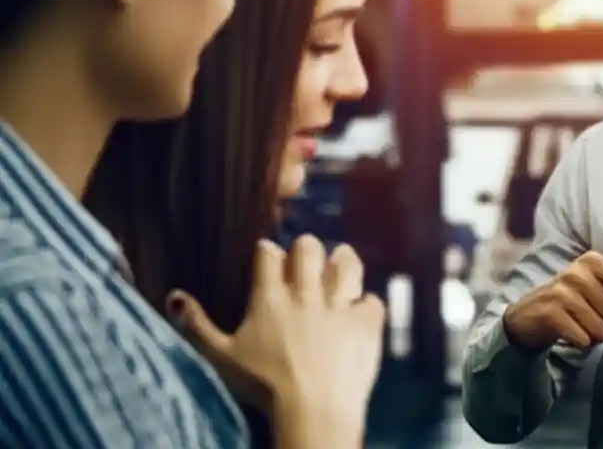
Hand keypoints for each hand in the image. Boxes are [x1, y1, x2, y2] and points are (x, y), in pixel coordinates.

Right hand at [168, 237, 384, 442]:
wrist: (313, 411)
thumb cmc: (262, 387)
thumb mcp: (221, 358)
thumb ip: (197, 326)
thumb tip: (175, 296)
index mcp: (269, 297)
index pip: (268, 252)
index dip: (268, 253)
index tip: (269, 259)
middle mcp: (307, 292)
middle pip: (309, 246)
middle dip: (306, 249)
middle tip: (304, 263)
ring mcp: (341, 304)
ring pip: (347, 262)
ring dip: (342, 262)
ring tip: (338, 268)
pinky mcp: (368, 322)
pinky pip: (373, 300)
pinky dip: (366, 305)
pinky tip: (359, 314)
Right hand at [503, 250, 602, 349]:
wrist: (528, 315)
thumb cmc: (570, 302)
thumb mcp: (596, 290)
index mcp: (592, 262)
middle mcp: (576, 272)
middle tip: (594, 318)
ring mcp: (561, 291)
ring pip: (600, 328)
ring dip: (594, 334)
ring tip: (580, 324)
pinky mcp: (550, 312)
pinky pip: (583, 337)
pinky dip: (580, 340)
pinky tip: (569, 331)